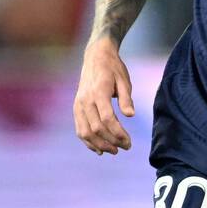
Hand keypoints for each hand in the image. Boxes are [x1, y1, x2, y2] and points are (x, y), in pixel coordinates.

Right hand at [73, 37, 133, 154]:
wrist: (96, 56)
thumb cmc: (113, 68)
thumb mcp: (124, 80)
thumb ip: (127, 98)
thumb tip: (130, 115)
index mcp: (99, 91)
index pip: (107, 118)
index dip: (118, 133)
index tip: (129, 142)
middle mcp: (85, 100)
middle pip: (96, 128)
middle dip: (111, 141)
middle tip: (126, 147)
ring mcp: (79, 104)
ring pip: (85, 132)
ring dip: (99, 144)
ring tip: (114, 151)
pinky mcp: (76, 108)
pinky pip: (79, 129)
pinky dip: (88, 142)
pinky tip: (99, 150)